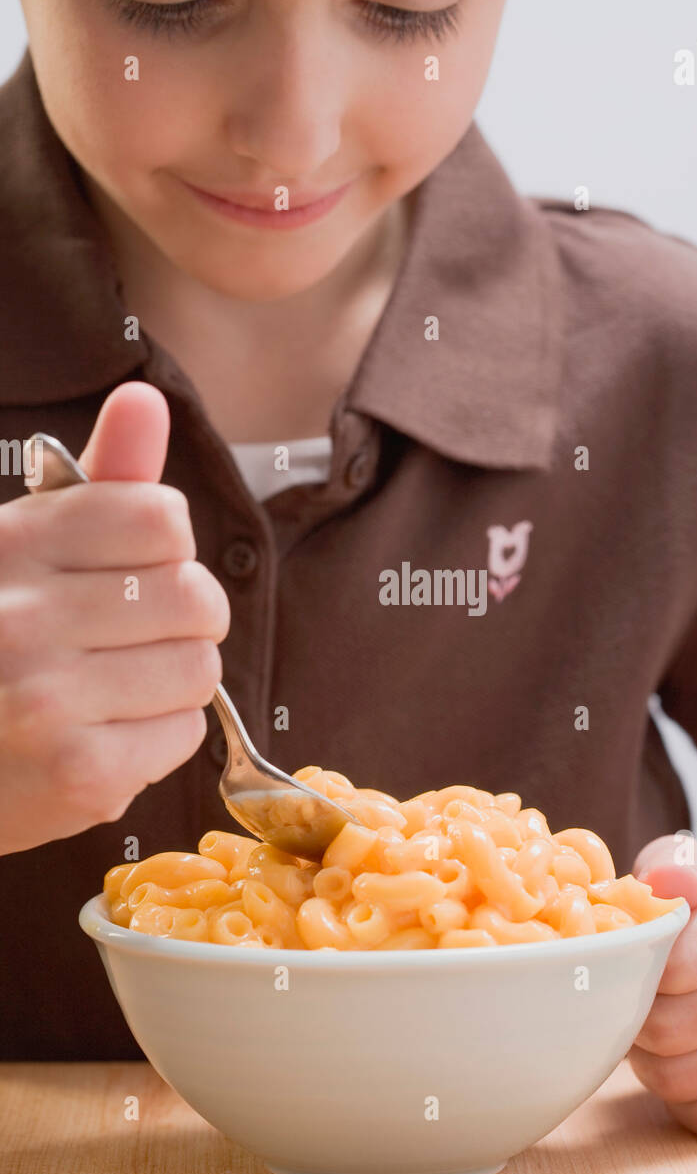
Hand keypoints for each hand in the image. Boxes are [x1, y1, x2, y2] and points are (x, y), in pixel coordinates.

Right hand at [0, 382, 229, 854]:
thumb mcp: (29, 549)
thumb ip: (101, 481)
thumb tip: (146, 399)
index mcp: (12, 543)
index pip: (162, 519)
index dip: (167, 550)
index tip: (134, 572)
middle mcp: (21, 617)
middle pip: (196, 597)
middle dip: (183, 620)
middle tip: (134, 638)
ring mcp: (45, 701)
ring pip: (201, 668)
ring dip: (174, 681)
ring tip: (116, 689)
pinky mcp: (77, 774)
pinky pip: (186, 733)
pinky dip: (160, 737)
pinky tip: (108, 735)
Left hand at [627, 834, 696, 1137]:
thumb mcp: (691, 867)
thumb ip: (669, 867)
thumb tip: (666, 884)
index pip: (675, 965)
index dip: (635, 974)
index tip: (630, 966)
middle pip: (673, 1029)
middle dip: (637, 1022)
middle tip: (635, 1005)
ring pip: (684, 1080)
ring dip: (652, 1063)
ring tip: (661, 1030)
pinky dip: (685, 1099)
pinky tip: (694, 1061)